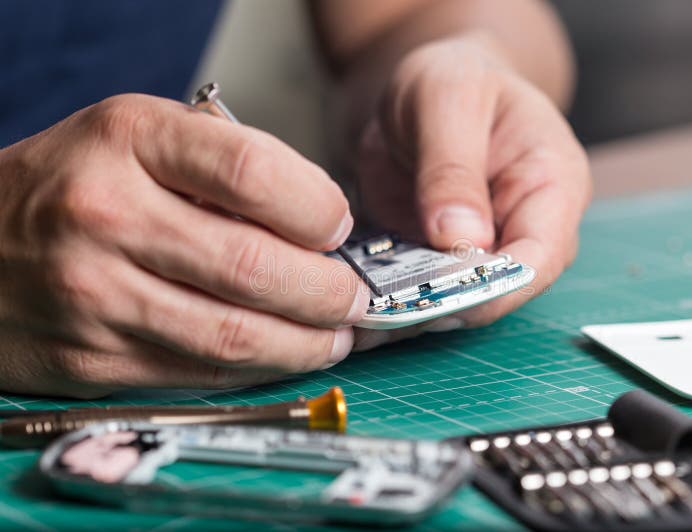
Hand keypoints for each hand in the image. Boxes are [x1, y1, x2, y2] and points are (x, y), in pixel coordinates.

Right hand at [0, 94, 369, 397]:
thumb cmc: (71, 184)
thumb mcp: (138, 138)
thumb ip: (223, 165)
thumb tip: (318, 222)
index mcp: (128, 140)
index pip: (253, 173)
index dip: (317, 207)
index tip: (340, 226)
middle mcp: (107, 215)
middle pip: (254, 265)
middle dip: (329, 292)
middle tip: (356, 298)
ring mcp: (95, 294)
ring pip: (234, 336)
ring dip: (306, 343)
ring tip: (335, 336)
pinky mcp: (93, 359)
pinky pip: (200, 374)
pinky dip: (258, 370)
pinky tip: (283, 356)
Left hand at [354, 33, 590, 348]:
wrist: (423, 87)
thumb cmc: (453, 77)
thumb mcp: (449, 100)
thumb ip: (453, 167)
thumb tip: (460, 240)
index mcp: (552, 185)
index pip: (541, 256)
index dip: (495, 285)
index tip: (439, 291)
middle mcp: (525, 229)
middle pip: (500, 291)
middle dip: (445, 305)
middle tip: (386, 309)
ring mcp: (483, 250)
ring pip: (457, 302)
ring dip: (412, 313)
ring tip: (361, 316)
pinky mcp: (442, 260)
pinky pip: (421, 293)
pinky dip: (390, 303)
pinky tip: (355, 310)